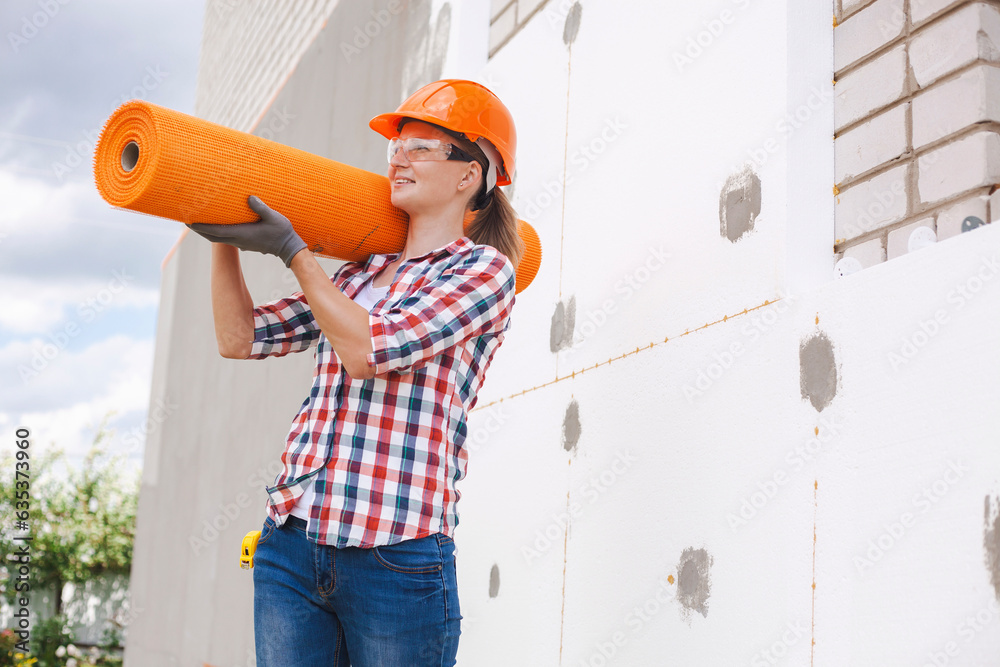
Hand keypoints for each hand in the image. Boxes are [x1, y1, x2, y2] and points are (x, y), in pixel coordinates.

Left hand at [188, 196, 307, 266]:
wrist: (288, 248)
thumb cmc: (282, 232)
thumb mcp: (274, 217)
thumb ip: (261, 208)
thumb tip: (249, 197)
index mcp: (242, 234)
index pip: (216, 231)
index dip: (201, 227)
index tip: (188, 221)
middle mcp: (238, 240)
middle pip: (212, 236)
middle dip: (198, 229)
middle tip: (185, 219)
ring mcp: (241, 242)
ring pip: (217, 238)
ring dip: (205, 231)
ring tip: (196, 221)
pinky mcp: (244, 242)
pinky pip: (225, 237)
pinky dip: (216, 231)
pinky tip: (216, 223)